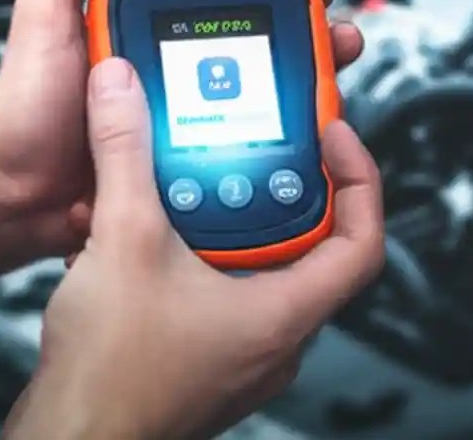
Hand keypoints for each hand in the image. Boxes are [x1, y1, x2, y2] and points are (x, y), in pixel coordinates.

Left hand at [0, 0, 363, 259]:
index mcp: (141, 2)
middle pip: (254, 0)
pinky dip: (293, 98)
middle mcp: (173, 41)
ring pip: (268, 54)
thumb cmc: (27, 112)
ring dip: (309, 41)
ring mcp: (193, 89)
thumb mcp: (41, 12)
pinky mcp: (206, 132)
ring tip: (332, 37)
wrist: (27, 198)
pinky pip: (257, 110)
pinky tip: (311, 95)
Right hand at [2, 58, 383, 438]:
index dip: (360, 181)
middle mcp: (272, 339)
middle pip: (307, 248)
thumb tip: (123, 92)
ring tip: (196, 176)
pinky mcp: (199, 357)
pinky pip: (217, 292)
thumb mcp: (123, 240)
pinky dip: (194, 253)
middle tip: (258, 146)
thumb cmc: (109, 380)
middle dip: (280, 190)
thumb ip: (124, 156)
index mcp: (284, 314)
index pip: (363, 244)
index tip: (335, 139)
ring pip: (256, 269)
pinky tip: (150, 225)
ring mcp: (237, 353)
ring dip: (229, 218)